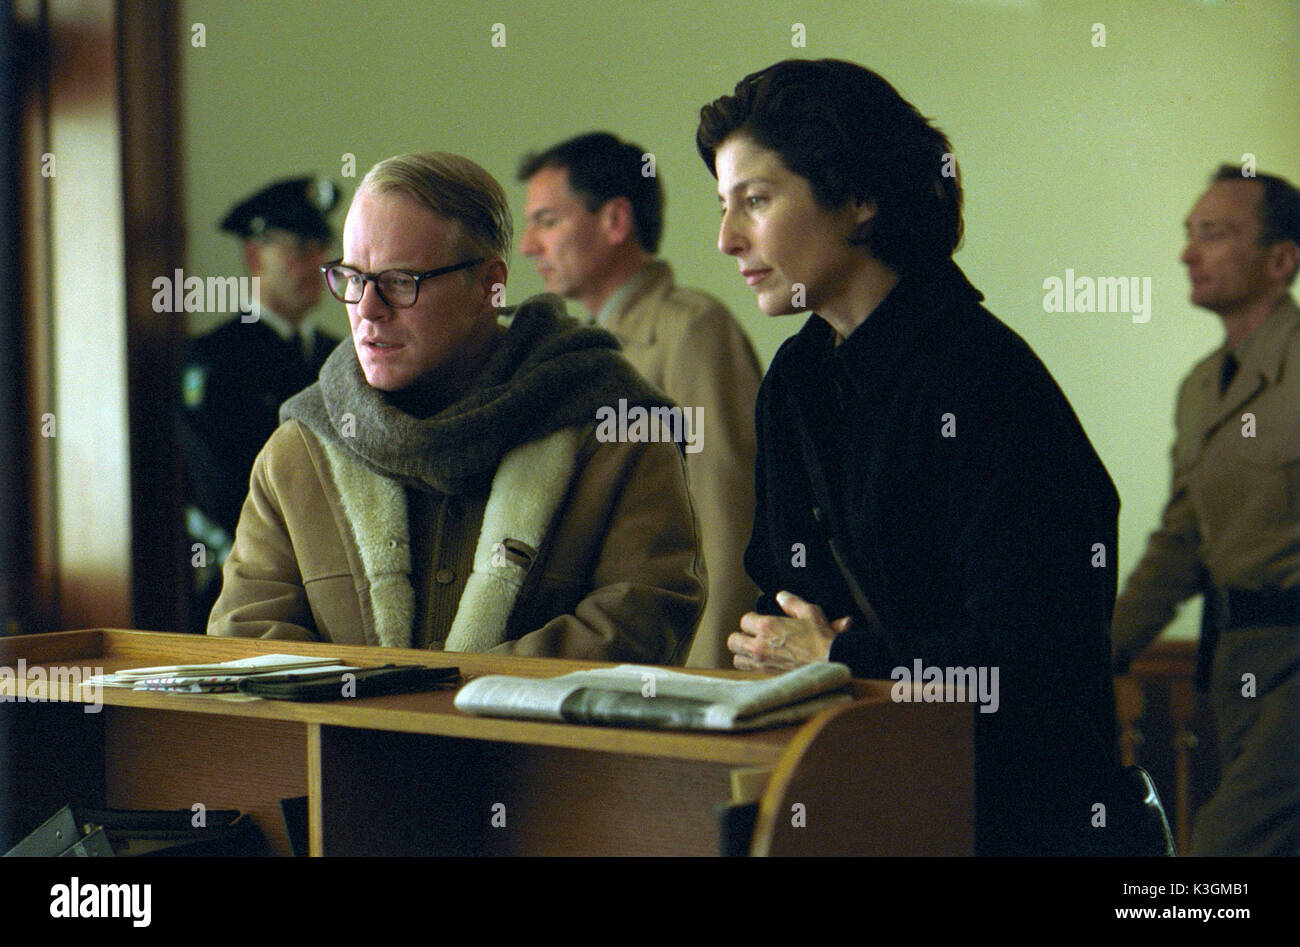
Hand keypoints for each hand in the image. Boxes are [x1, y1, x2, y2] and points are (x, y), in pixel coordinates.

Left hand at [728, 590, 851, 671]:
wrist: (831, 663)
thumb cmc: (821, 639)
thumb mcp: (809, 612)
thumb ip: (792, 603)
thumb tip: (781, 596)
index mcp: (767, 626)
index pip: (744, 620)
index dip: (752, 620)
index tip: (761, 623)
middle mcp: (759, 645)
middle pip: (734, 640)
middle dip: (742, 637)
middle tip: (752, 637)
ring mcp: (761, 663)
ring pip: (737, 659)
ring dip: (744, 654)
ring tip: (754, 651)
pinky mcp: (767, 677)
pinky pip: (748, 672)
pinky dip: (751, 668)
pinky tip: (761, 664)